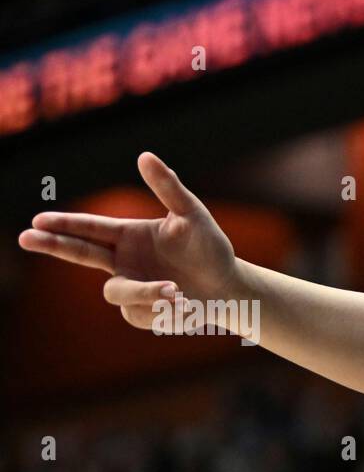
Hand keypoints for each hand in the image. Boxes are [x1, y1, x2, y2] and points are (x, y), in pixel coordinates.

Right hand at [17, 152, 237, 326]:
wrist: (229, 286)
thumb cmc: (209, 247)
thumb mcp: (192, 214)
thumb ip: (168, 188)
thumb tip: (144, 156)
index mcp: (128, 235)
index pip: (90, 228)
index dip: (65, 224)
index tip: (40, 220)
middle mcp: (123, 261)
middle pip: (79, 253)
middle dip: (53, 245)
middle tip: (27, 237)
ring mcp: (131, 287)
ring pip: (116, 293)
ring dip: (145, 293)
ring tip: (177, 292)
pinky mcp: (144, 312)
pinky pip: (140, 315)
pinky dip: (163, 310)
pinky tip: (185, 305)